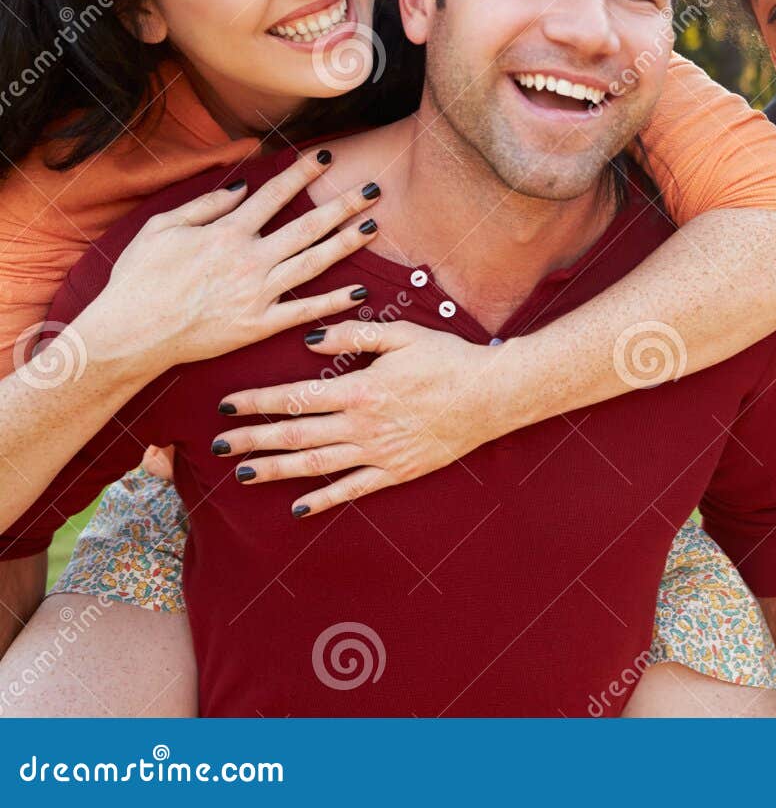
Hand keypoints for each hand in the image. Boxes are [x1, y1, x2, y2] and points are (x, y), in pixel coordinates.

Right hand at [74, 151, 379, 373]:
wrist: (130, 333)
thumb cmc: (138, 279)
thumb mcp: (161, 229)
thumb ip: (204, 205)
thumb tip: (241, 188)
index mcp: (227, 233)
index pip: (274, 195)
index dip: (302, 173)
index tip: (327, 157)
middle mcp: (250, 259)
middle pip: (307, 226)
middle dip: (343, 205)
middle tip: (374, 189)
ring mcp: (258, 293)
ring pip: (313, 263)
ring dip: (347, 244)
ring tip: (374, 227)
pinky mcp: (259, 325)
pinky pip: (304, 311)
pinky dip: (333, 302)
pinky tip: (359, 291)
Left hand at [210, 320, 503, 515]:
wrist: (491, 394)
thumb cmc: (447, 358)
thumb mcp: (402, 334)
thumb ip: (354, 334)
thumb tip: (309, 341)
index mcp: (360, 389)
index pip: (295, 397)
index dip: (258, 402)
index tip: (226, 404)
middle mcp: (362, 425)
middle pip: (296, 435)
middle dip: (252, 439)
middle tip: (217, 444)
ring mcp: (379, 452)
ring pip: (316, 465)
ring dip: (276, 470)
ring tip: (243, 474)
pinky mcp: (397, 471)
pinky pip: (353, 489)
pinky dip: (324, 500)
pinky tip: (298, 507)